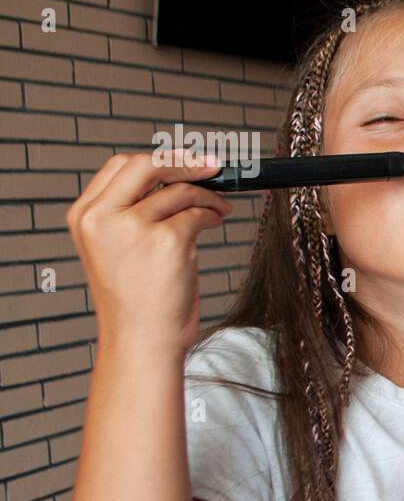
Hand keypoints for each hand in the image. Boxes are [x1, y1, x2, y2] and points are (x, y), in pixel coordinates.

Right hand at [67, 149, 232, 357]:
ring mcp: (134, 228)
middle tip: (212, 168)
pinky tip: (216, 222)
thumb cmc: (135, 300)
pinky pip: (198, 213)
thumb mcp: (117, 249)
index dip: (158, 160)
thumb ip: (131, 213)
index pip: (120, 167)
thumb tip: (174, 179)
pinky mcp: (167, 241)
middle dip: (183, 163)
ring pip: (180, 190)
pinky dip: (213, 215)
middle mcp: (103, 218)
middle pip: (146, 165)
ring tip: (219, 209)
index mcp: (85, 216)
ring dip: (208, 196)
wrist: (141, 340)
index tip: (185, 161)